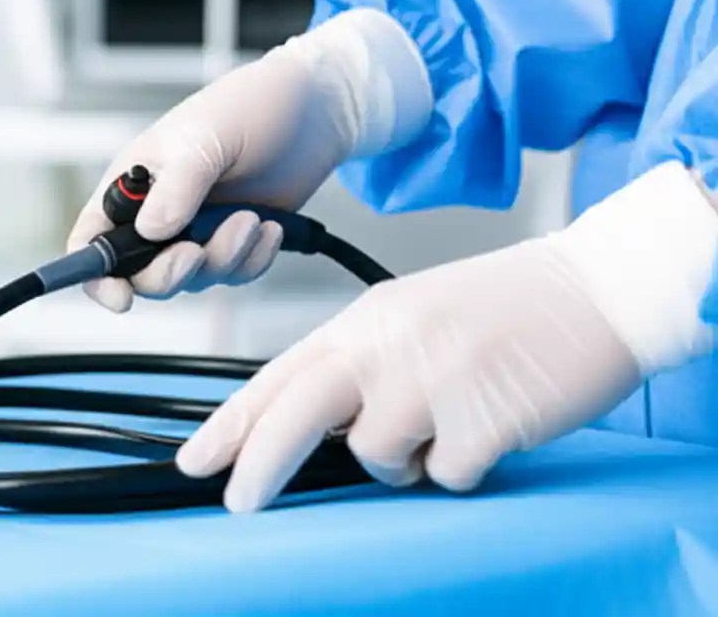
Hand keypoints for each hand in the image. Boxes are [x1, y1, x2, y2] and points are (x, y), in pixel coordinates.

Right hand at [66, 9, 431, 311]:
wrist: (316, 110)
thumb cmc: (250, 105)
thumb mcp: (206, 139)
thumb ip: (177, 187)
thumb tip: (150, 232)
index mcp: (132, 183)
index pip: (92, 240)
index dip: (93, 275)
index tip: (119, 296)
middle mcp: (157, 213)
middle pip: (141, 274)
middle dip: (170, 272)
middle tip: (197, 252)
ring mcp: (196, 231)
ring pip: (193, 279)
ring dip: (224, 258)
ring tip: (251, 220)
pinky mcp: (233, 242)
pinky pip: (233, 274)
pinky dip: (253, 259)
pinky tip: (270, 227)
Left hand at [175, 235, 642, 512]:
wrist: (596, 288)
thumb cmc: (502, 307)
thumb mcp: (409, 316)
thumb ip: (357, 364)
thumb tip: (315, 431)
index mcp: (365, 320)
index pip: (278, 376)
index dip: (231, 425)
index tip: (196, 461)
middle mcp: (389, 346)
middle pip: (297, 416)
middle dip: (260, 465)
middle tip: (240, 503)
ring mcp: (434, 380)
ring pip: (378, 458)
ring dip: (404, 459)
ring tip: (449, 416)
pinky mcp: (483, 419)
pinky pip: (446, 475)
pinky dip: (462, 465)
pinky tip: (489, 423)